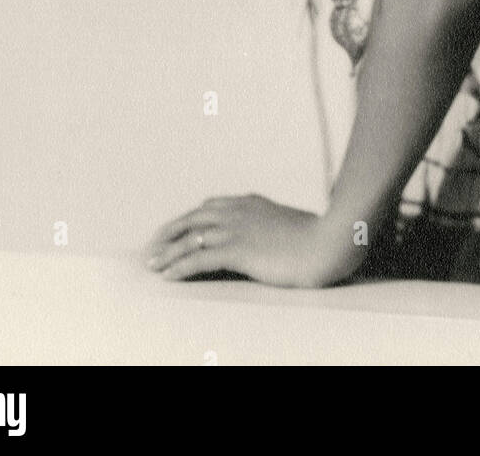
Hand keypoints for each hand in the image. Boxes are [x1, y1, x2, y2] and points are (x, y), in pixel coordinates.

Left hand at [145, 194, 362, 288]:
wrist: (327, 242)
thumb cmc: (317, 237)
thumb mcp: (290, 224)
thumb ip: (273, 225)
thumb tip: (270, 235)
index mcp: (250, 203)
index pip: (209, 207)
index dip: (189, 219)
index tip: (177, 230)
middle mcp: (238, 211)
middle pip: (192, 218)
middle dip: (169, 233)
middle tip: (153, 247)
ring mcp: (237, 229)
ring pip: (190, 238)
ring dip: (167, 253)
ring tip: (152, 264)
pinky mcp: (238, 250)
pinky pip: (199, 259)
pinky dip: (179, 267)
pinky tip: (169, 276)